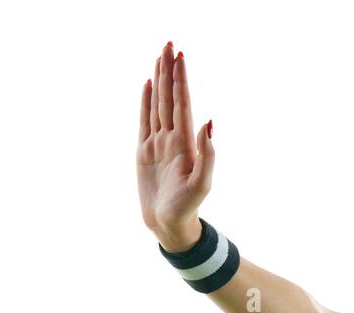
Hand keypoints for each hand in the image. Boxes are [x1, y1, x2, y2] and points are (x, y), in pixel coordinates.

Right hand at [137, 40, 213, 250]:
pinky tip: (148, 85)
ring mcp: (158, 143)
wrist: (169, 225)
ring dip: (159, 80)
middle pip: (170, 97)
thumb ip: (207, 155)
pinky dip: (146, 101)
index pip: (182, 103)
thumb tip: (209, 122)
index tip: (180, 56)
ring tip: (159, 57)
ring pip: (158, 104)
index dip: (181, 80)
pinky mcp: (144, 152)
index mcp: (185, 143)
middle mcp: (172, 138)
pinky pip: (144, 121)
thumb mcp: (202, 184)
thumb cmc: (188, 208)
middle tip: (169, 44)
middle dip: (170, 71)